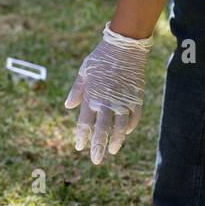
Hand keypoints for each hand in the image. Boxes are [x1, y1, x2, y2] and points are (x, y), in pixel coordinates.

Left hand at [64, 25, 151, 162]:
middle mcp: (107, 102)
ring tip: (112, 151)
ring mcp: (123, 101)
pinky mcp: (136, 97)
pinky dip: (130, 127)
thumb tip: (68, 106)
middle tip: (95, 160)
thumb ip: (77, 91)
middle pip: (102, 130)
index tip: (79, 147)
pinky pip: (134, 117)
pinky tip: (125, 133)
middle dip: (98, 146)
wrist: (124, 45)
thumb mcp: (84, 71)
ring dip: (116, 141)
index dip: (82, 137)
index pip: (85, 123)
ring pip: (120, 127)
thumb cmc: (101, 57)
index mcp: (91, 96)